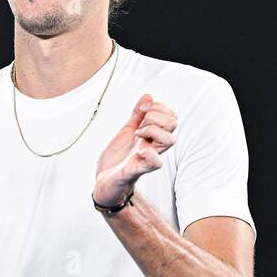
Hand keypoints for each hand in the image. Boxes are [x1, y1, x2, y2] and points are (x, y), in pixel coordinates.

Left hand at [92, 93, 176, 207]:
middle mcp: (154, 146)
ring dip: (152, 130)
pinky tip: (138, 150)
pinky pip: (156, 163)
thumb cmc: (116, 159)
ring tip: (137, 134)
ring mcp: (148, 158)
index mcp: (152, 136)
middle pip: (173, 125)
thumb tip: (148, 96)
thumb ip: (137, 115)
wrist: (103, 181)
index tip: (142, 108)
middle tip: (139, 122)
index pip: (171, 117)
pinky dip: (149, 152)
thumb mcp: (125, 131)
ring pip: (169, 141)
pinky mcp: (138, 170)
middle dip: (156, 116)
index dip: (159, 107)